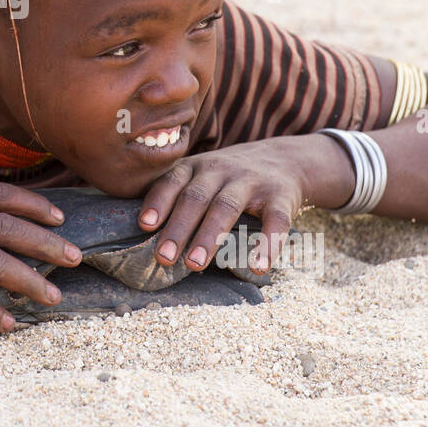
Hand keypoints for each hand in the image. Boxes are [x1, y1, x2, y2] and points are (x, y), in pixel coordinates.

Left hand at [138, 139, 307, 274]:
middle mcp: (220, 170)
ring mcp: (251, 182)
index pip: (172, 181)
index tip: (145, 225)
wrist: (285, 159)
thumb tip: (143, 232)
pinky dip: (267, 245)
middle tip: (163, 258)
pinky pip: (274, 221)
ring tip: (194, 265)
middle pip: (196, 197)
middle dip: (178, 228)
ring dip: (209, 236)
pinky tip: (258, 267)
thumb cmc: (228, 177)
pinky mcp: (280, 196)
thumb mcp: (201, 175)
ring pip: (226, 207)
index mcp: (197, 167)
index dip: (158, 202)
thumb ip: (177, 194)